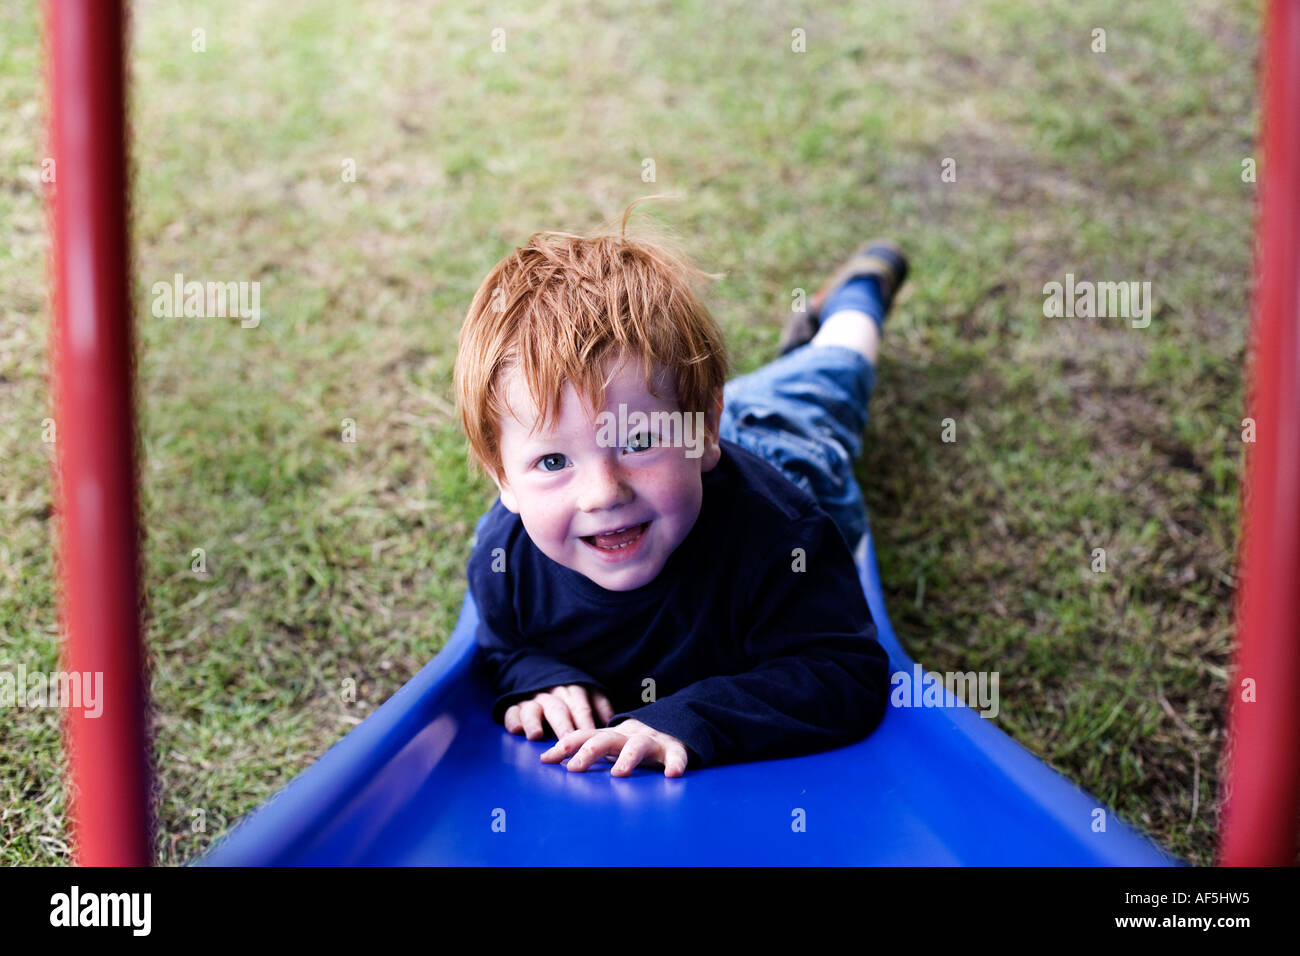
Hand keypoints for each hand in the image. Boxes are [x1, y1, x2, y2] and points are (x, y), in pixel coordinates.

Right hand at [504, 684, 614, 739]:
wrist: (538, 676)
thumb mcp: (587, 693)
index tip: (593, 737)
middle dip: (563, 725)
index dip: (586, 721)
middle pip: (558, 710)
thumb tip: (613, 719)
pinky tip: (516, 730)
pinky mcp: (515, 707)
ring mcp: (533, 701)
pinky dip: (513, 720)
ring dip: (534, 721)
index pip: (581, 706)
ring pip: (533, 709)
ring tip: (536, 735)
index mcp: (572, 691)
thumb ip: (600, 704)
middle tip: (568, 740)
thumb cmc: (568, 695)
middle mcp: (552, 695)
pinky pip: (512, 712)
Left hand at [541, 718, 688, 776]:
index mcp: (612, 736)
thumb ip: (585, 750)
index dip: (566, 745)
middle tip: (574, 769)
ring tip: (618, 773)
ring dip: (628, 758)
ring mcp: (652, 741)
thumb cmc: (635, 741)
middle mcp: (629, 736)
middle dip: (589, 751)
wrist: (676, 724)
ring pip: (638, 746)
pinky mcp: (675, 748)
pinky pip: (676, 755)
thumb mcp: (611, 743)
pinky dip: (675, 763)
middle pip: (606, 739)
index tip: (546, 759)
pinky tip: (672, 775)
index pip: (585, 736)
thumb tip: (545, 758)